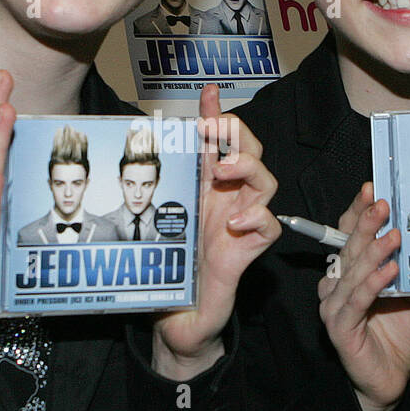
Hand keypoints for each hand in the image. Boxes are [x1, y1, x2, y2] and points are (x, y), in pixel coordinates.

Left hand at [152, 84, 280, 379]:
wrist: (177, 316)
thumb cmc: (168, 269)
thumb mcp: (155, 221)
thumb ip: (155, 190)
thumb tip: (140, 154)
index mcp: (205, 188)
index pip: (217, 144)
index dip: (216, 116)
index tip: (208, 93)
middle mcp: (227, 200)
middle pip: (250, 153)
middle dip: (237, 137)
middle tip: (214, 135)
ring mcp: (241, 223)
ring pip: (266, 182)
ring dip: (246, 168)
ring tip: (222, 170)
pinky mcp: (250, 250)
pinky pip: (269, 225)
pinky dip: (256, 217)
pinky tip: (233, 222)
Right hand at [318, 183, 409, 410]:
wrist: (391, 379)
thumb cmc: (399, 334)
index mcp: (351, 273)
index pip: (349, 236)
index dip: (358, 212)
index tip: (373, 189)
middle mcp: (337, 285)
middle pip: (349, 248)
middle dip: (366, 223)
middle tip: (382, 204)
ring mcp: (335, 306)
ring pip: (352, 273)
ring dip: (374, 252)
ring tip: (393, 236)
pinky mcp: (339, 327)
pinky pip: (357, 301)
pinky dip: (373, 283)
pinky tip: (390, 270)